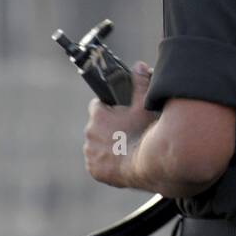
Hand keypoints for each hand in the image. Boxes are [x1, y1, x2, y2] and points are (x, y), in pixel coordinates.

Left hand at [83, 61, 155, 186]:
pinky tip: (121, 161)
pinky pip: (98, 163)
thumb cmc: (145, 131)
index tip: (121, 113)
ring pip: (96, 145)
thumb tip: (138, 65)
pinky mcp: (94, 169)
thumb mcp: (145, 105)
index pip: (98, 106)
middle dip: (109, 127)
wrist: (146, 164)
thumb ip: (140, 84)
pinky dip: (106, 162)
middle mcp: (89, 132)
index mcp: (98, 115)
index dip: (110, 109)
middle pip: (97, 126)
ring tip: (125, 147)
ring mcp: (91, 152)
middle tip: (127, 131)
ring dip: (107, 144)